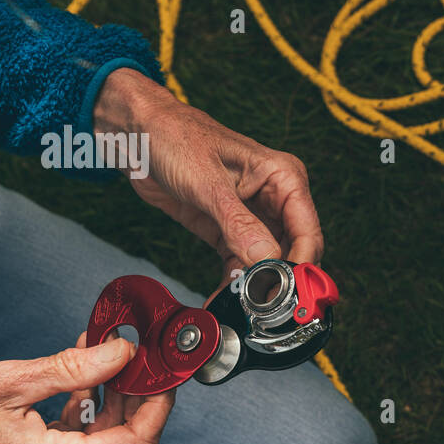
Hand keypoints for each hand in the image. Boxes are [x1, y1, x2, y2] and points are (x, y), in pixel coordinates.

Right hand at [0, 334, 173, 443]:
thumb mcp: (9, 382)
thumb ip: (73, 369)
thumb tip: (123, 353)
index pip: (134, 443)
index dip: (158, 406)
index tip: (163, 371)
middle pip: (127, 443)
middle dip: (142, 398)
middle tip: (145, 357)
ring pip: (108, 441)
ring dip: (118, 400)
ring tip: (115, 356)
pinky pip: (84, 441)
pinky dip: (92, 409)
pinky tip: (89, 374)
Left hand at [95, 68, 324, 289]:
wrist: (136, 135)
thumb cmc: (175, 138)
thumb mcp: (208, 183)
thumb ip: (239, 224)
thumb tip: (268, 260)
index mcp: (283, 178)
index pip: (308, 231)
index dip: (302, 265)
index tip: (286, 293)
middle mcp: (274, 198)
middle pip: (292, 251)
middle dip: (278, 281)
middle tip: (259, 307)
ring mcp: (253, 217)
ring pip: (267, 263)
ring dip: (253, 287)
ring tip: (238, 308)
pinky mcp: (229, 231)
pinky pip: (240, 264)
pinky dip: (232, 283)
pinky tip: (221, 300)